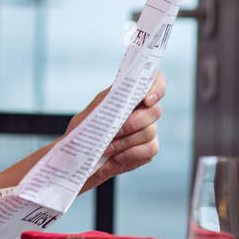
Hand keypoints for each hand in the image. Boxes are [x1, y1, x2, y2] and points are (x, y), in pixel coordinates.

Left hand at [71, 71, 166, 192]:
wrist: (80, 157)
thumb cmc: (84, 133)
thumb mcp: (88, 115)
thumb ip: (104, 104)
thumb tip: (117, 95)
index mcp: (130, 96)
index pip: (156, 82)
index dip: (157, 88)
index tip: (146, 100)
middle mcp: (144, 111)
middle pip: (155, 111)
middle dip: (131, 123)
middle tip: (111, 133)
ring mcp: (149, 130)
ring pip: (150, 132)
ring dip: (125, 141)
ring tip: (106, 148)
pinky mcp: (149, 149)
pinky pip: (150, 149)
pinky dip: (130, 154)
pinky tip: (116, 157)